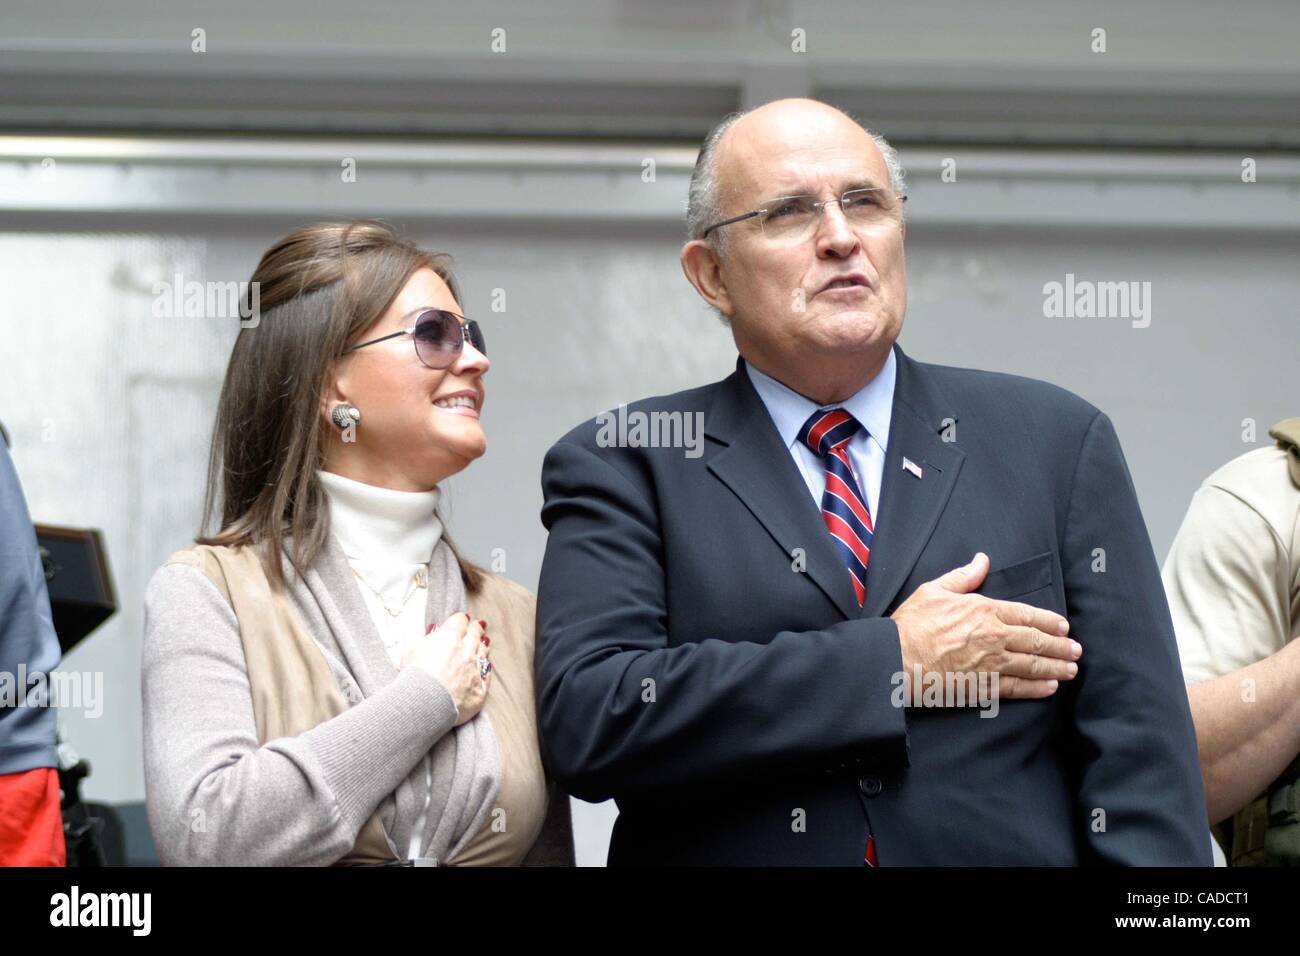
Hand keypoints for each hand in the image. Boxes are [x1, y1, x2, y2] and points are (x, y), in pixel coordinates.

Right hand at [400, 612, 492, 725]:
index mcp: (450, 637)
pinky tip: (485, 666)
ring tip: (483, 643)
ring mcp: (475, 670)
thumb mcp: (412, 651)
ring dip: (482, 647)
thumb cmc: (413, 679)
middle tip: (477, 627)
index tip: (461, 621)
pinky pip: (487, 674)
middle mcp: (467, 651)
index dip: (460, 620)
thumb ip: (426, 639)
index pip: (460, 621)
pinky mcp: (480, 689)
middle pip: (476, 634)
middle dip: (475, 629)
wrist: (424, 705)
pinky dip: (485, 669)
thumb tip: (435, 632)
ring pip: (484, 652)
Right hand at [890, 553, 1079, 701]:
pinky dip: (1036, 689)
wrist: (897, 659)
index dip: (1049, 621)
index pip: (1027, 615)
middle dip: (1061, 646)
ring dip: (1055, 667)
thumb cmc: (912, 623)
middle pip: (1036, 641)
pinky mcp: (983, 687)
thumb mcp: (935, 590)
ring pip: (1032, 665)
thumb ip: (964, 576)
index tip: (1063, 627)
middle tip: (1076, 650)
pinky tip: (1049, 688)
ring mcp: (991, 664)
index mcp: (984, 610)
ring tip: (1071, 670)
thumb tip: (982, 560)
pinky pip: (1017, 688)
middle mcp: (994, 637)